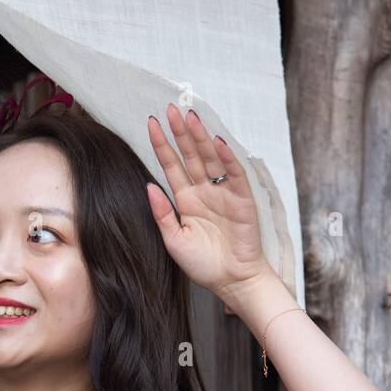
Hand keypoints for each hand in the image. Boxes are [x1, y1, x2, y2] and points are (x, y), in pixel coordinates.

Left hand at [146, 104, 270, 308]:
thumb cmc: (204, 264)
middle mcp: (204, 191)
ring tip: (191, 117)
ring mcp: (223, 193)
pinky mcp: (242, 199)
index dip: (162, 145)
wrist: (232, 281)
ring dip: (201, 138)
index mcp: (186, 200)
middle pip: (190, 155)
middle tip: (170, 109)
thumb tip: (148, 186)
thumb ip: (162, 214)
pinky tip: (216, 143)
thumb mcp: (174, 240)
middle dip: (180, 132)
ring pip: (210, 159)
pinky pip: (233, 174)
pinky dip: (226, 158)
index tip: (151, 124)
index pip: (171, 166)